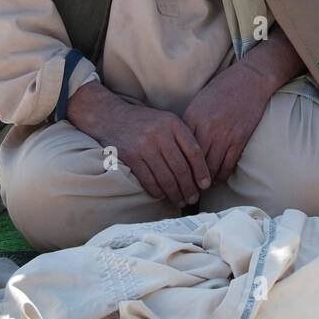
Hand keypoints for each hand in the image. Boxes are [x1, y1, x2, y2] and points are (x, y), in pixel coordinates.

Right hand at [68, 81, 211, 206]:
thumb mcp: (168, 122)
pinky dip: (157, 191)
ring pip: (165, 177)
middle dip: (189, 187)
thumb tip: (201, 168)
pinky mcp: (130, 156)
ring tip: (180, 201)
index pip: (194, 151)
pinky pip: (148, 180)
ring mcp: (144, 146)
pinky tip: (162, 196)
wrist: (113, 117)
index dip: (202, 170)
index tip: (206, 184)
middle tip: (194, 198)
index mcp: (174, 124)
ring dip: (175, 193)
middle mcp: (160, 134)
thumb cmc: (147, 122)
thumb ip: (183, 138)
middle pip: (180, 167)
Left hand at [181, 61, 272, 182]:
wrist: (249, 80)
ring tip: (201, 186)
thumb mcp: (198, 102)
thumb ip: (189, 123)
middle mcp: (206, 128)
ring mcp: (224, 135)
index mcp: (192, 118)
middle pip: (193, 162)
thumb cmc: (221, 89)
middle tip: (185, 188)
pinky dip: (222, 175)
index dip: (175, 166)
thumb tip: (179, 144)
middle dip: (189, 179)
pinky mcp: (240, 139)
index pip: (179, 149)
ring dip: (206, 180)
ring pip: (211, 168)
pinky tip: (218, 178)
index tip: (173, 176)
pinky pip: (228, 165)